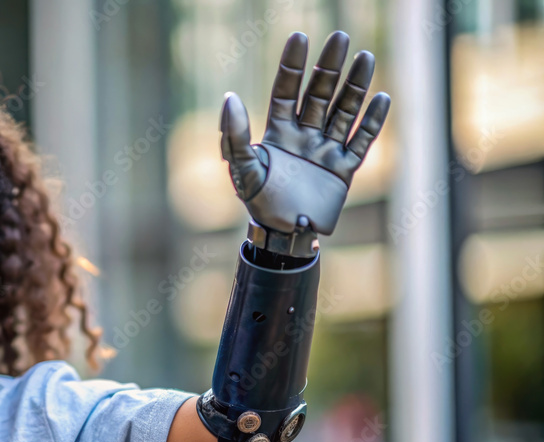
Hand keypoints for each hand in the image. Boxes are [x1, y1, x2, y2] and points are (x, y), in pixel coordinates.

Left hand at [220, 31, 390, 241]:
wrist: (282, 234)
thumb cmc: (258, 201)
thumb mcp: (242, 168)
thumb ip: (235, 134)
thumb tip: (230, 97)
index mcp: (279, 132)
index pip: (286, 90)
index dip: (293, 64)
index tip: (300, 36)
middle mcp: (304, 135)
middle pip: (319, 93)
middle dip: (329, 66)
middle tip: (340, 37)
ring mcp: (326, 150)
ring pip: (343, 111)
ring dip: (355, 86)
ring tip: (366, 57)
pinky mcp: (344, 169)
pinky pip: (361, 141)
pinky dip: (372, 122)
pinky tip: (381, 98)